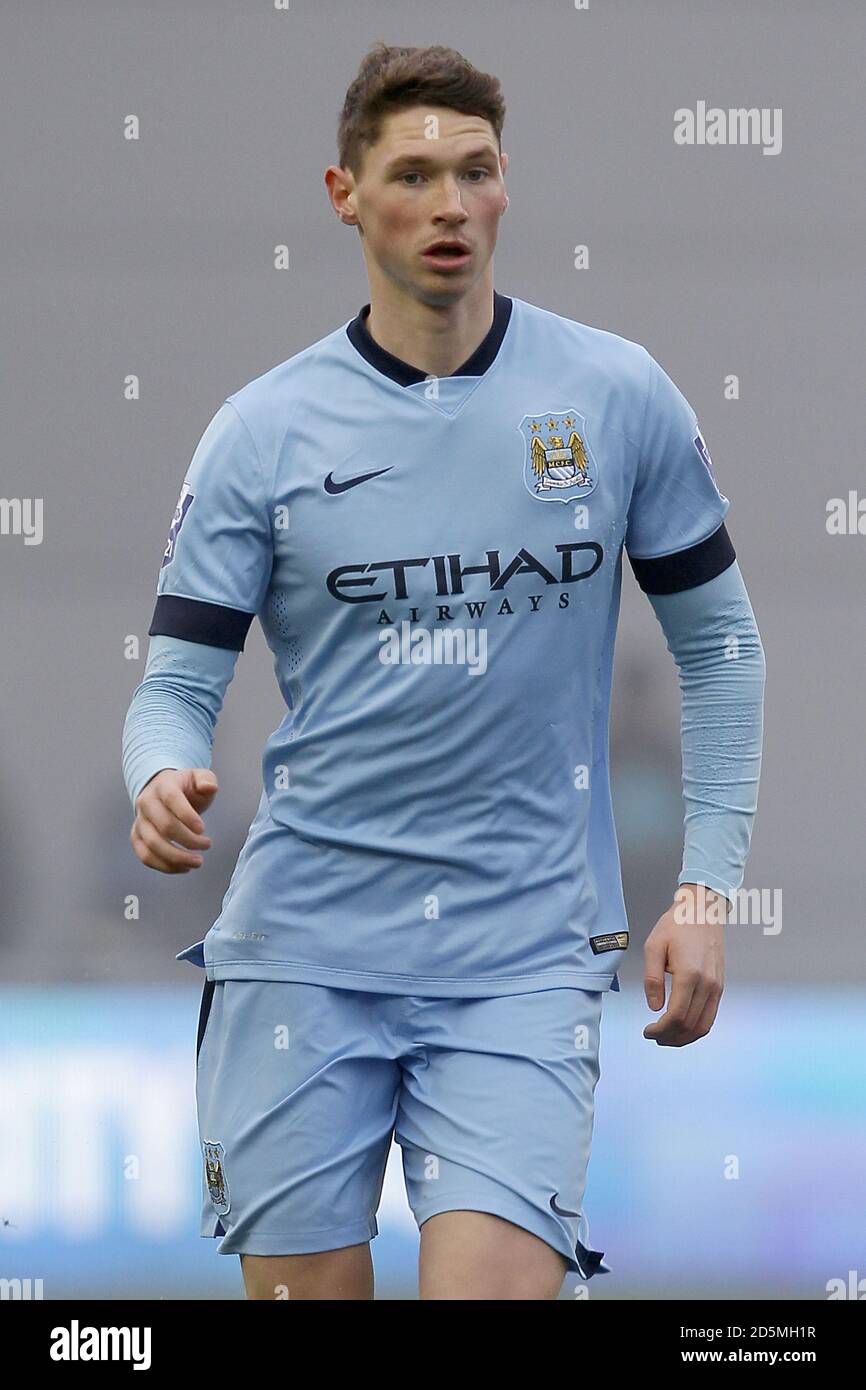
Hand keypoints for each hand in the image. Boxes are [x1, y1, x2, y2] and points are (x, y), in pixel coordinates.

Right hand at [130, 767, 216, 872]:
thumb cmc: (185, 788)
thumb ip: (207, 780)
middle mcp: (146, 803)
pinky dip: (165, 866)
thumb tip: (209, 787)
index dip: (187, 815)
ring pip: (153, 845)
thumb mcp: (199, 778)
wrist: (163, 792)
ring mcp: (139, 821)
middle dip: (188, 840)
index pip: (172, 799)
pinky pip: (146, 856)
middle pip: (164, 826)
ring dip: (177, 858)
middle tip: (207, 845)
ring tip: (197, 862)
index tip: (203, 829)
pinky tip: (184, 867)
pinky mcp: (136, 837)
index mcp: (163, 786)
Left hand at [642, 883, 725, 1045]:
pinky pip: (711, 1016)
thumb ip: (652, 979)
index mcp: (689, 974)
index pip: (676, 1015)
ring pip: (703, 1026)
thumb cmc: (677, 925)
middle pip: (690, 1025)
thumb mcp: (654, 946)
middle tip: (653, 1036)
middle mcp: (707, 984)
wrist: (703, 911)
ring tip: (666, 1036)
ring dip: (684, 1038)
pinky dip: (696, 1028)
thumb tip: (654, 1006)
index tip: (647, 1031)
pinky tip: (682, 1027)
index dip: (660, 1030)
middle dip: (670, 1037)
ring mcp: (717, 987)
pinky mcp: (720, 986)